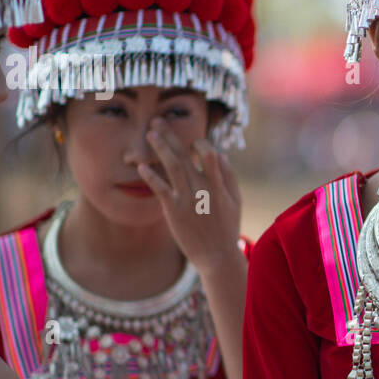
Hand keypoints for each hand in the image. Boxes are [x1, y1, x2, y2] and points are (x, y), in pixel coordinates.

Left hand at [138, 118, 242, 273]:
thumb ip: (229, 176)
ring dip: (160, 148)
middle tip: (157, 121)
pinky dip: (151, 176)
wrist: (217, 256)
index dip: (198, 143)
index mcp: (219, 185)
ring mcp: (188, 199)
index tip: (191, 140)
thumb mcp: (236, 201)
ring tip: (150, 134)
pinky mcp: (174, 211)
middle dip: (170, 136)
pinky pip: (161, 189)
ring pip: (172, 167)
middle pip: (185, 156)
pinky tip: (141, 166)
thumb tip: (220, 154)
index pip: (208, 154)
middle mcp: (203, 189)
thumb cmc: (227, 228)